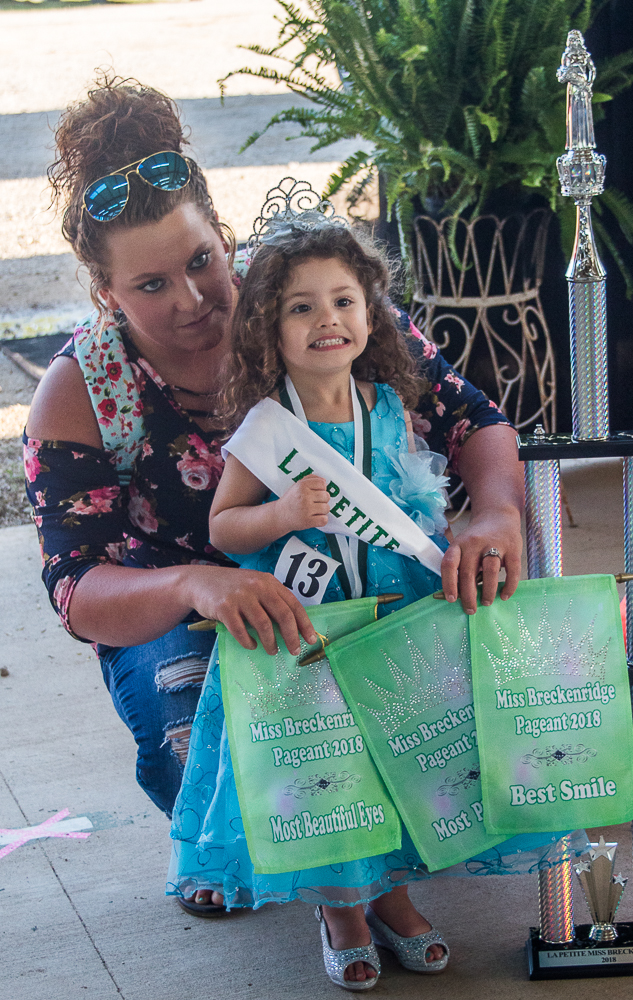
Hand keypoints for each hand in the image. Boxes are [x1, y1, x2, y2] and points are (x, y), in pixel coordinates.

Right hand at [183, 565, 317, 655]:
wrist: (199, 582)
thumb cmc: (231, 588)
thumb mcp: (254, 586)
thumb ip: (271, 600)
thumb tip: (292, 627)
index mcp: (268, 581)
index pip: (293, 604)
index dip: (304, 623)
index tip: (311, 639)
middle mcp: (257, 586)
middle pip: (282, 615)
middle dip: (291, 636)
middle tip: (294, 651)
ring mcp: (241, 596)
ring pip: (264, 624)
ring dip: (270, 642)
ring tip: (272, 650)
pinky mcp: (224, 608)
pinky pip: (241, 631)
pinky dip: (249, 642)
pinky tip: (251, 645)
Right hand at [275, 474, 329, 533]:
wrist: (279, 516)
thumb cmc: (290, 500)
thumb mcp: (296, 485)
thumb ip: (310, 479)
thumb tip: (324, 481)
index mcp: (302, 486)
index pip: (322, 483)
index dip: (321, 489)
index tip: (315, 493)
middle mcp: (304, 496)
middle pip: (326, 496)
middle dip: (322, 500)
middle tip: (314, 503)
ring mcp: (306, 509)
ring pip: (327, 508)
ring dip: (322, 511)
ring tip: (314, 511)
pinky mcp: (307, 521)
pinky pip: (324, 520)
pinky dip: (322, 520)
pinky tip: (315, 518)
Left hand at [440, 507, 521, 613]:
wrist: (498, 515)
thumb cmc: (477, 538)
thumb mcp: (463, 545)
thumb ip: (460, 565)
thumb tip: (457, 594)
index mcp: (459, 544)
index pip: (449, 564)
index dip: (449, 583)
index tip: (452, 599)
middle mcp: (475, 543)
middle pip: (469, 572)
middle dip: (468, 595)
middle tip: (470, 609)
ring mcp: (495, 544)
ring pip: (489, 571)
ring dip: (487, 591)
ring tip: (486, 602)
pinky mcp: (513, 548)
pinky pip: (512, 571)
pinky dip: (509, 586)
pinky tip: (504, 596)